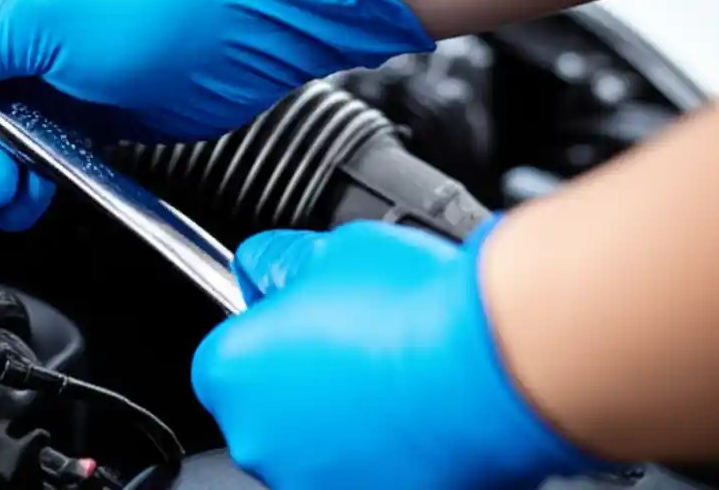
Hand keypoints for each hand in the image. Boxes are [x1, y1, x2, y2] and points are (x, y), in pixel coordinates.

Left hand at [192, 220, 607, 489]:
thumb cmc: (411, 310)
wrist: (490, 364)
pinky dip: (382, 453)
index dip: (270, 332)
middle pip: (269, 406)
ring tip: (394, 377)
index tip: (305, 319)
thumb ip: (276, 264)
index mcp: (228, 373)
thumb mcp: (326, 251)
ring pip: (316, 447)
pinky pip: (362, 473)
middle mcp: (254, 440)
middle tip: (358, 343)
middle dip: (306, 380)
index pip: (228, 355)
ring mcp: (307, 483)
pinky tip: (414, 416)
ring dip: (343, 422)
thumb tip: (263, 266)